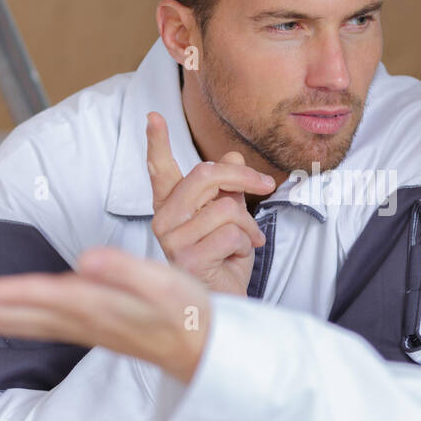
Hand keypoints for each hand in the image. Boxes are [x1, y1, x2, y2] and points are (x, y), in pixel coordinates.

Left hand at [0, 246, 211, 382]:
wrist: (208, 353)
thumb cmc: (191, 315)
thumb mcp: (167, 286)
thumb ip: (127, 271)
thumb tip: (87, 260)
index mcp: (93, 306)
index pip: (29, 297)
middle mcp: (81, 319)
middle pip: (14, 314)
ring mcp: (83, 326)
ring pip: (21, 321)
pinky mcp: (90, 328)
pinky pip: (36, 323)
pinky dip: (8, 318)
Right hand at [146, 111, 277, 295]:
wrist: (225, 304)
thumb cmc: (223, 261)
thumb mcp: (231, 218)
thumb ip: (227, 189)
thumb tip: (233, 156)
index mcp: (171, 206)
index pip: (159, 169)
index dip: (156, 141)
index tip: (153, 116)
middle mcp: (165, 219)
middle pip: (204, 175)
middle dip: (242, 177)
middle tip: (267, 185)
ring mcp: (172, 239)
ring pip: (225, 207)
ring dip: (248, 225)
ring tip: (246, 241)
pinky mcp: (187, 257)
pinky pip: (230, 233)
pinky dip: (245, 244)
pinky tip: (237, 257)